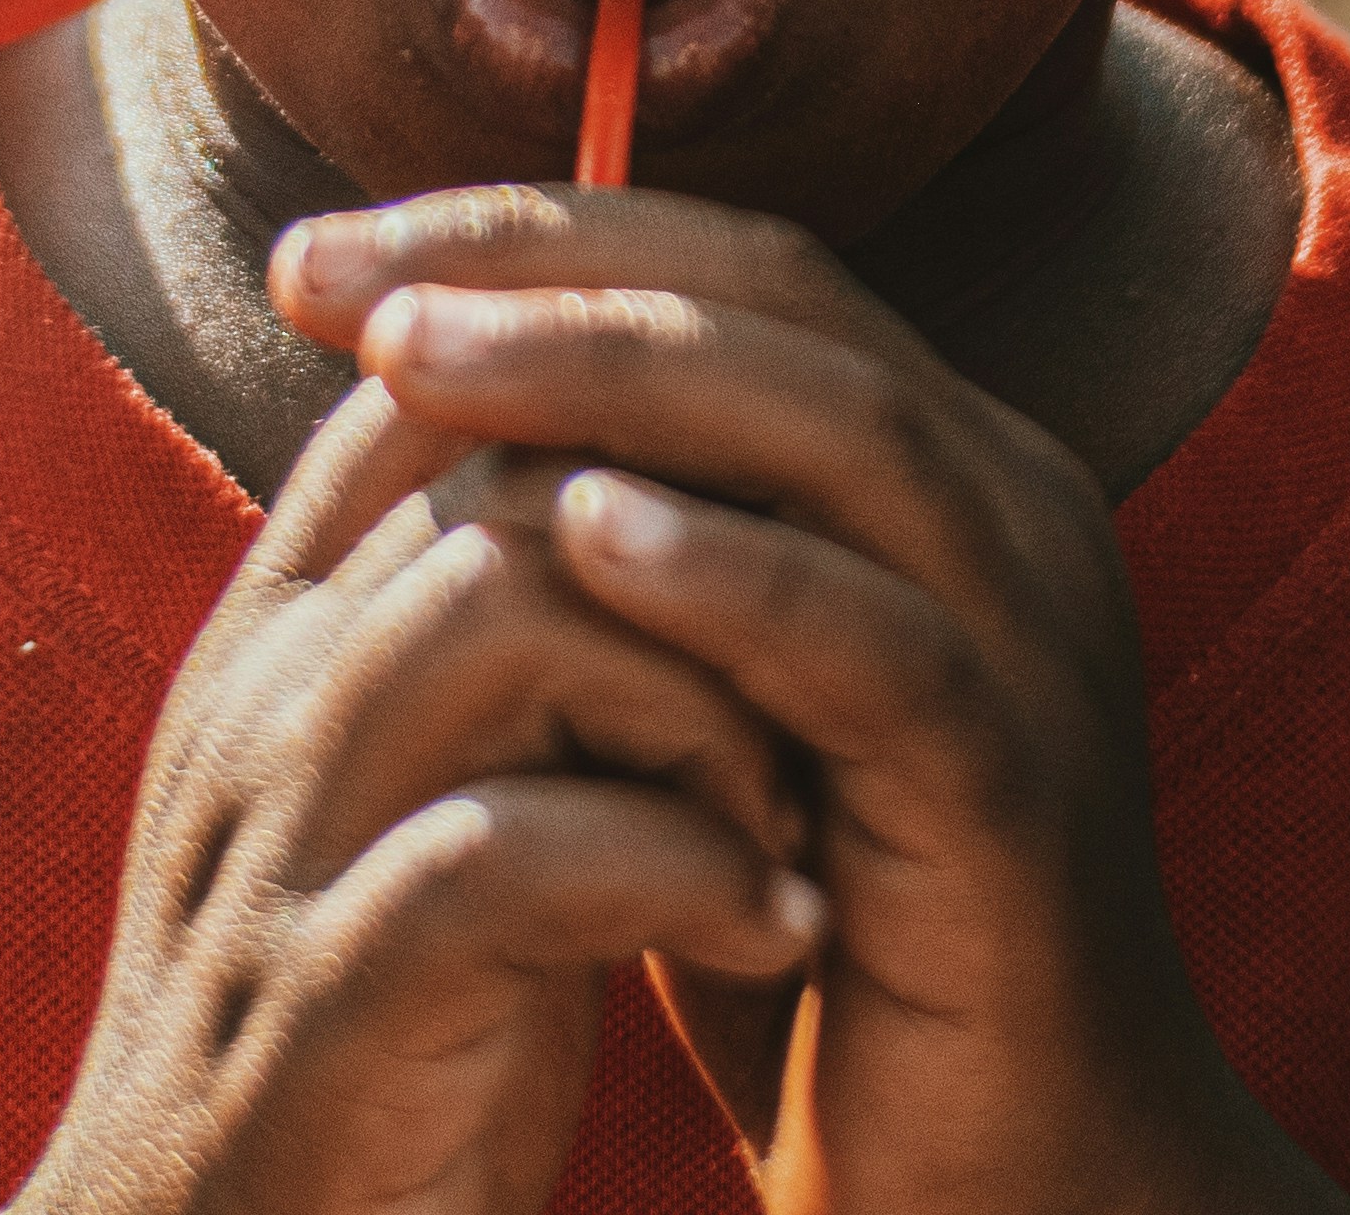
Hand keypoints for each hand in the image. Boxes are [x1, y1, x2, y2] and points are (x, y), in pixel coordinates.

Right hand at [20, 363, 826, 1214]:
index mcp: (277, 642)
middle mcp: (258, 705)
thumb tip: (670, 496)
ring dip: (702, 696)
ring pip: (503, 611)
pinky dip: (686, 871)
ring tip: (791, 808)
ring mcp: (280, 851)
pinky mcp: (329, 1010)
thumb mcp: (426, 808)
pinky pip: (514, 852)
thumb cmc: (376, 1055)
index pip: (434, 385)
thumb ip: (494, 655)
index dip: (627, 407)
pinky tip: (774, 926)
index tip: (772, 525)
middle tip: (813, 682)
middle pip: (497, 468)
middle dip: (699, 551)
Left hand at [274, 187, 1349, 1214]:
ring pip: (837, 431)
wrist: (1015, 1195)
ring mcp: (1034, 642)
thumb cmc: (826, 949)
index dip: (531, 231)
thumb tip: (411, 393)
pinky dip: (733, 577)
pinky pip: (881, 649)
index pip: (735, 266)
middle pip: (784, 300)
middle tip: (343, 278)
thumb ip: (623, 546)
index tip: (316, 251)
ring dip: (615, 374)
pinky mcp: (1021, 792)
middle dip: (549, 268)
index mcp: (941, 470)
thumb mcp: (702, 708)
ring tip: (417, 360)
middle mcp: (1010, 511)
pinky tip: (580, 536)